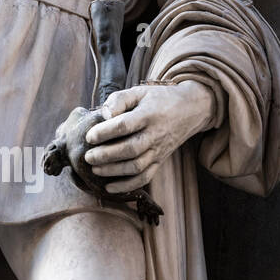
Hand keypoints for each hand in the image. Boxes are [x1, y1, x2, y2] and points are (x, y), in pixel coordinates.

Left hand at [82, 81, 216, 192]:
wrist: (191, 109)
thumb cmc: (159, 99)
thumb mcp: (139, 91)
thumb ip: (119, 100)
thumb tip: (103, 115)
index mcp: (148, 115)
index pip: (124, 126)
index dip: (104, 132)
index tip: (89, 137)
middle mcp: (155, 135)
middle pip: (130, 150)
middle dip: (106, 156)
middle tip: (87, 157)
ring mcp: (159, 150)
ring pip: (136, 166)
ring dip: (113, 171)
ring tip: (94, 169)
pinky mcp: (160, 160)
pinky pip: (145, 177)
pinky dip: (127, 185)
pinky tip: (109, 188)